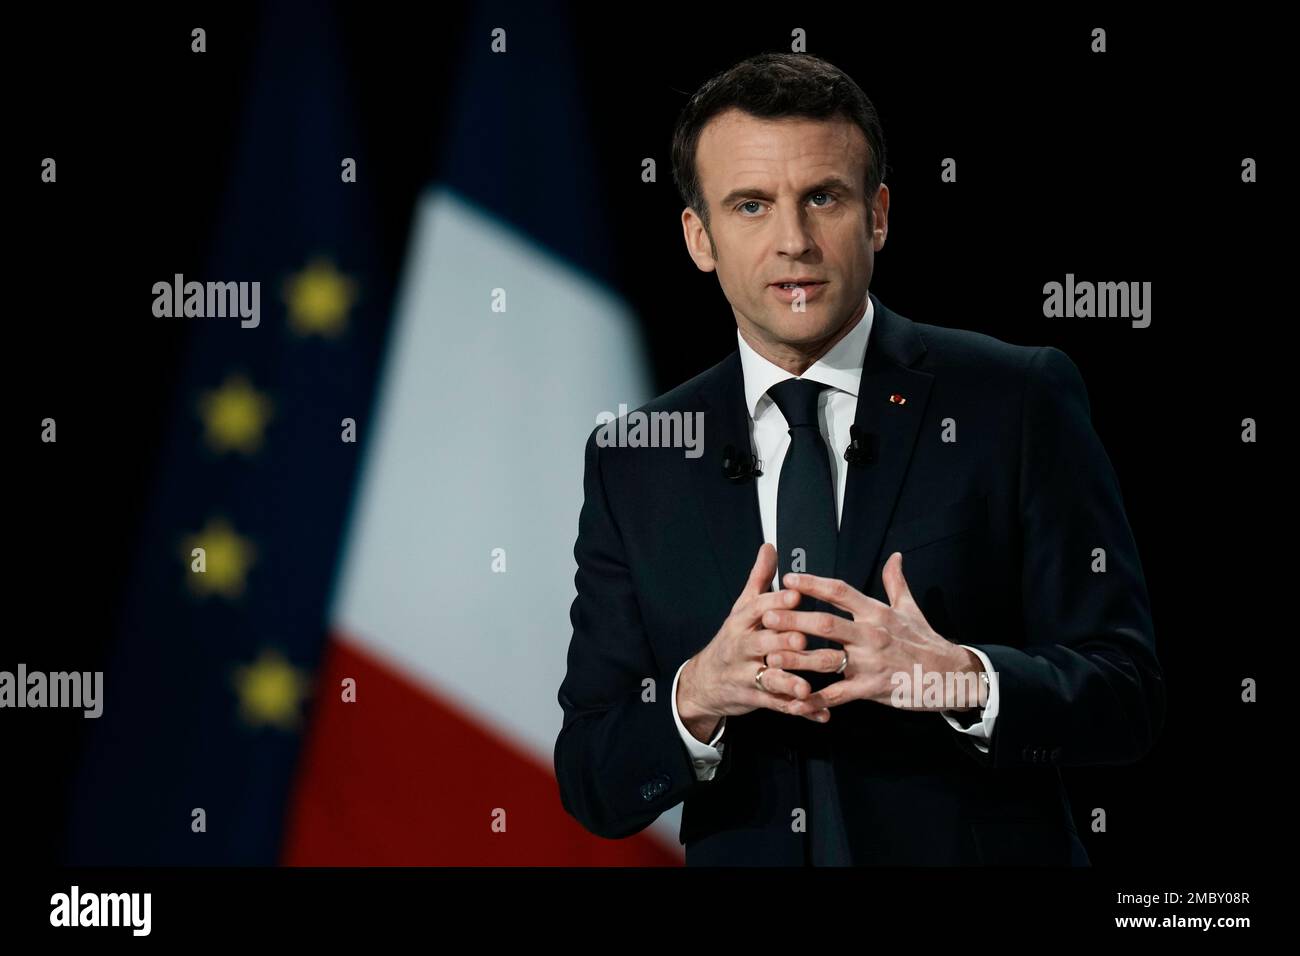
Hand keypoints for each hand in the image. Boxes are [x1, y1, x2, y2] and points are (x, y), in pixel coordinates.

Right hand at [677, 543, 833, 736]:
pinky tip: (821, 712)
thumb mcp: (741, 608)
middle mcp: (741, 648)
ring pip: (768, 678)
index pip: (757, 608)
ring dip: (789, 683)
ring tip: (807, 688)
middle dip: (783, 642)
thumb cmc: (732, 640)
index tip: (795, 595)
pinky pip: (778, 705)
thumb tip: (769, 547)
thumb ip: (759, 579)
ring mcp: (746, 675)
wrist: (705, 681)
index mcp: (741, 622)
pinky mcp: (754, 698)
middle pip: (762, 644)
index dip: (775, 602)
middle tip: (804, 640)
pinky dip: (801, 710)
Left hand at [760, 551, 982, 710]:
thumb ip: (896, 583)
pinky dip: (816, 698)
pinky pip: (839, 694)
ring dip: (797, 658)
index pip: (840, 592)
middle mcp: (871, 634)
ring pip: (827, 659)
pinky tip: (795, 701)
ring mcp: (871, 662)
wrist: (951, 674)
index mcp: (876, 612)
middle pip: (827, 623)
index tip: (788, 579)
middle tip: (767, 615)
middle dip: (795, 619)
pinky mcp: (873, 688)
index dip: (813, 584)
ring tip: (770, 656)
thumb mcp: (911, 609)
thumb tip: (894, 557)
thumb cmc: (926, 641)